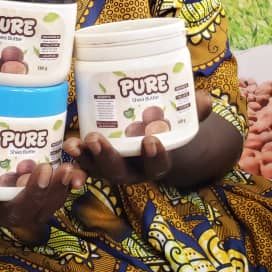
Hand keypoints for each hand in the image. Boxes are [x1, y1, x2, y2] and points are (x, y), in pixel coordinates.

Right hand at [0, 85, 86, 242]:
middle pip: (14, 214)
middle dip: (31, 194)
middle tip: (42, 169)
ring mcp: (13, 215)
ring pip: (37, 212)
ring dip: (54, 193)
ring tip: (66, 169)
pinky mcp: (31, 208)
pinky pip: (50, 205)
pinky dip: (64, 191)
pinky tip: (76, 172)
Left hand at [62, 90, 215, 185]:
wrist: (159, 139)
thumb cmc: (172, 129)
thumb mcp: (186, 120)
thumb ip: (196, 111)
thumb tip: (204, 99)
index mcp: (157, 164)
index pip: (157, 166)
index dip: (154, 157)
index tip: (151, 141)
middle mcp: (133, 171)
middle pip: (119, 172)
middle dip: (106, 158)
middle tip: (96, 139)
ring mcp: (114, 167)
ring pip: (97, 169)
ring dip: (85, 159)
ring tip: (74, 143)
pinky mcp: (98, 160)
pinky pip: (85, 165)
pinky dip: (76, 160)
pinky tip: (67, 147)